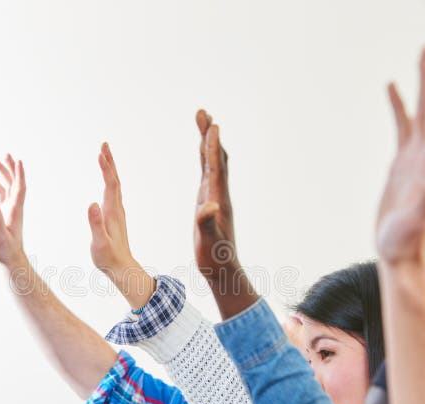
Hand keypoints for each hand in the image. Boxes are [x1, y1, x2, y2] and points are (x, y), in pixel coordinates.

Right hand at [0, 154, 26, 268]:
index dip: (19, 174)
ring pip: (8, 187)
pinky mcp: (4, 212)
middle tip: (5, 154)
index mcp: (16, 210)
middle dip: (11, 168)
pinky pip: (1, 194)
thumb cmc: (6, 250)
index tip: (18, 161)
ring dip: (3, 174)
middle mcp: (14, 207)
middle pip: (15, 183)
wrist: (10, 259)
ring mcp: (9, 209)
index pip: (20, 188)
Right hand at [87, 143, 154, 309]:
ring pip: (114, 185)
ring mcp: (117, 212)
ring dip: (110, 169)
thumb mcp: (99, 243)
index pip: (111, 184)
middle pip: (114, 180)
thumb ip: (96, 224)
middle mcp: (117, 209)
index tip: (101, 152)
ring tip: (103, 155)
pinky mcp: (115, 216)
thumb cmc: (108, 258)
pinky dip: (109, 180)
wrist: (121, 268)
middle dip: (109, 162)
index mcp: (112, 212)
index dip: (106, 168)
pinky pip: (112, 192)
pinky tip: (106, 179)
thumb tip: (92, 204)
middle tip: (104, 145)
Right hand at [193, 109, 257, 318]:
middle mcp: (219, 195)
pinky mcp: (210, 203)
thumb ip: (207, 224)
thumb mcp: (209, 242)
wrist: (222, 269)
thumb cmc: (214, 258)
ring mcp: (215, 198)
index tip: (211, 124)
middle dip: (209, 136)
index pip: (215, 168)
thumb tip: (209, 207)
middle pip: (216, 158)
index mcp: (218, 201)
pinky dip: (205, 159)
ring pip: (212, 164)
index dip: (212, 147)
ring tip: (203, 124)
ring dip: (207, 143)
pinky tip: (201, 155)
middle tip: (202, 113)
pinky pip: (208, 174)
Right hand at [376, 46, 424, 263]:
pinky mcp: (401, 166)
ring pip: (421, 114)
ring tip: (421, 57)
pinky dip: (398, 107)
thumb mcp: (416, 221)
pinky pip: (402, 128)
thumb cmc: (406, 242)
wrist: (400, 256)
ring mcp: (415, 160)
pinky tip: (391, 90)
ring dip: (421, 86)